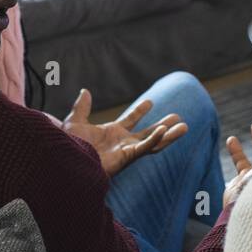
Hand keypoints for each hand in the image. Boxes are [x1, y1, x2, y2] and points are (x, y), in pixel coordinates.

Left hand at [63, 88, 187, 176]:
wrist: (66, 161)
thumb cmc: (68, 146)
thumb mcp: (75, 122)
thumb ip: (82, 107)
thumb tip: (85, 91)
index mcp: (112, 133)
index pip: (130, 120)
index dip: (140, 111)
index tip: (151, 102)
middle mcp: (122, 143)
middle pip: (148, 133)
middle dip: (164, 125)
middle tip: (179, 117)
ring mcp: (126, 150)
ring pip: (153, 142)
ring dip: (169, 135)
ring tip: (185, 126)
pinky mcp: (127, 157)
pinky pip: (144, 147)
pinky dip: (155, 139)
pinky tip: (166, 131)